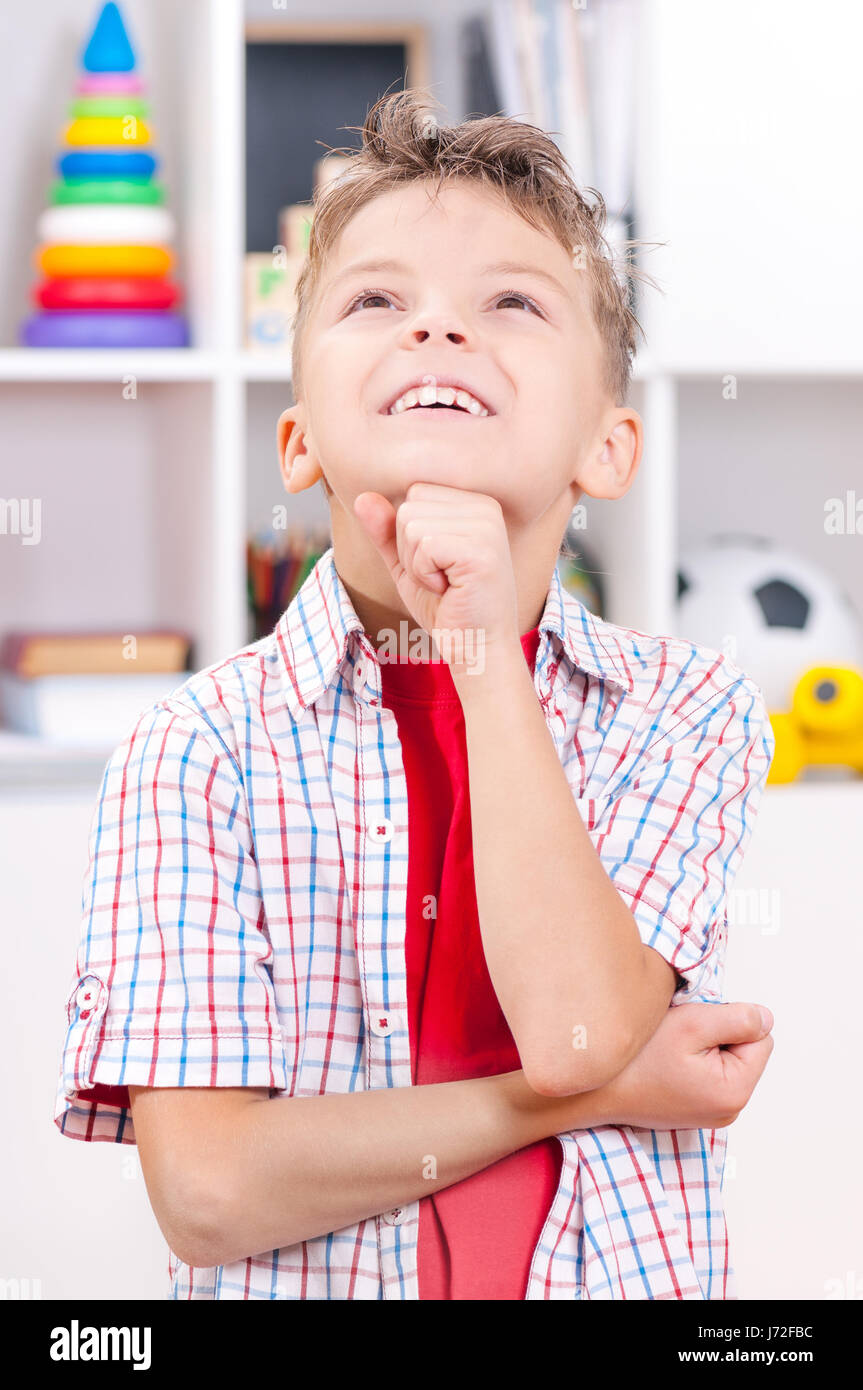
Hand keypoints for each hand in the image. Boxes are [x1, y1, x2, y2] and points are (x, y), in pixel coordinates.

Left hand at [353, 482, 519, 666]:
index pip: (414, 494)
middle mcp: (485, 507)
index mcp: (474, 503)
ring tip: (446, 584)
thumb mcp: (408, 564)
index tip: (439, 565)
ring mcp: (486, 526)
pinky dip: (424, 574)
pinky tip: (449, 589)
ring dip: (417, 565)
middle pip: (410, 507)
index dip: (410, 537)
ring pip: (412, 525)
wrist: (476, 647)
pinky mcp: (480, 550)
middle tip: (442, 578)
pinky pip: (423, 545)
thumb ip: (387, 531)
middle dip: (410, 550)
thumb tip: (363, 497)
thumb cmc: (446, 607)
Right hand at [590, 1001, 774, 1130]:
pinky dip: (692, 1061)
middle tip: (680, 1038)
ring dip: (703, 1046)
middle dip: (718, 1035)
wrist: (594, 1090)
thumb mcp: (692, 1024)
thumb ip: (738, 1018)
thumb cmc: (637, 1058)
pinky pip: (709, 1073)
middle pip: (745, 1050)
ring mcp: (713, 1114)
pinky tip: (667, 1063)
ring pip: (726, 1059)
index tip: (695, 1027)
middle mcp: (730, 1110)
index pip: (761, 1037)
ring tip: (671, 1050)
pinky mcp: (696, 1111)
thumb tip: (766, 1018)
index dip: (729, 1021)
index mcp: (735, 1092)